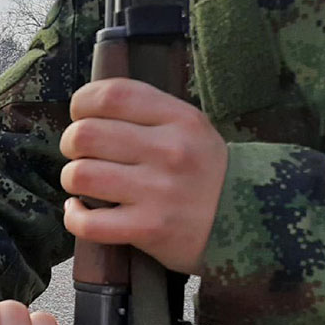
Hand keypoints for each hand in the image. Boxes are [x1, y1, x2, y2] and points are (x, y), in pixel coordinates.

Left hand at [60, 78, 227, 274]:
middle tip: (81, 154)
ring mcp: (159, 191)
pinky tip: (80, 210)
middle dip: (71, 144)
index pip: (112, 95)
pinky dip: (73, 216)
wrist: (253, 224)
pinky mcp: (149, 229)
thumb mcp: (191, 129)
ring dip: (72, 179)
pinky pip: (88, 223)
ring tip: (84, 184)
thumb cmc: (205, 173)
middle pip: (85, 134)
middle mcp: (170, 151)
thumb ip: (146, 113)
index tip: (81, 116)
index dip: (82, 103)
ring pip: (80, 175)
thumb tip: (87, 107)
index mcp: (180, 119)